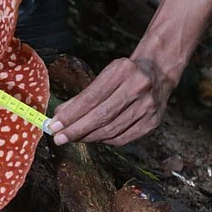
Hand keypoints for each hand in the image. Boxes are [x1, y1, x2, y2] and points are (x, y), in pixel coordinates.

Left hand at [49, 57, 177, 145]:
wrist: (157, 73)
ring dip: (88, 137)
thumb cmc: (125, 73)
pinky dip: (104, 140)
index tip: (54, 125)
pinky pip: (123, 139)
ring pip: (111, 130)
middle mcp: (138, 88)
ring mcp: (148, 107)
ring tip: (72, 138)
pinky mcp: (152, 122)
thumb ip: (83, 95)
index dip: (71, 114)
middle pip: (101, 116)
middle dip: (76, 129)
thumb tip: (60, 116)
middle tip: (58, 138)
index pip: (92, 97)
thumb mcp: (105, 75)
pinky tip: (92, 138)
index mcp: (123, 71)